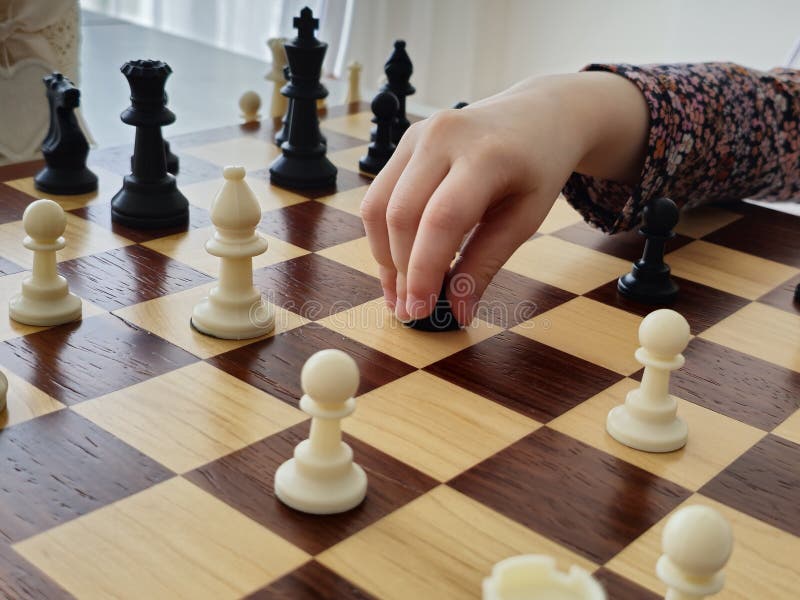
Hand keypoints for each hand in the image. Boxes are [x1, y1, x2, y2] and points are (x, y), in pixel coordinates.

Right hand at [360, 72, 648, 323]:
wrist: (537, 115)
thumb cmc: (536, 168)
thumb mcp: (525, 218)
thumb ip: (486, 263)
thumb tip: (457, 311)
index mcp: (486, 155)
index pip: (441, 220)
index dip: (424, 271)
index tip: (420, 311)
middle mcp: (443, 137)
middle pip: (401, 215)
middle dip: (400, 271)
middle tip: (410, 311)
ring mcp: (417, 135)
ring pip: (378, 207)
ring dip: (383, 257)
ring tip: (400, 292)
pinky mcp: (405, 142)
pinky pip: (379, 196)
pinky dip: (383, 235)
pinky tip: (400, 262)